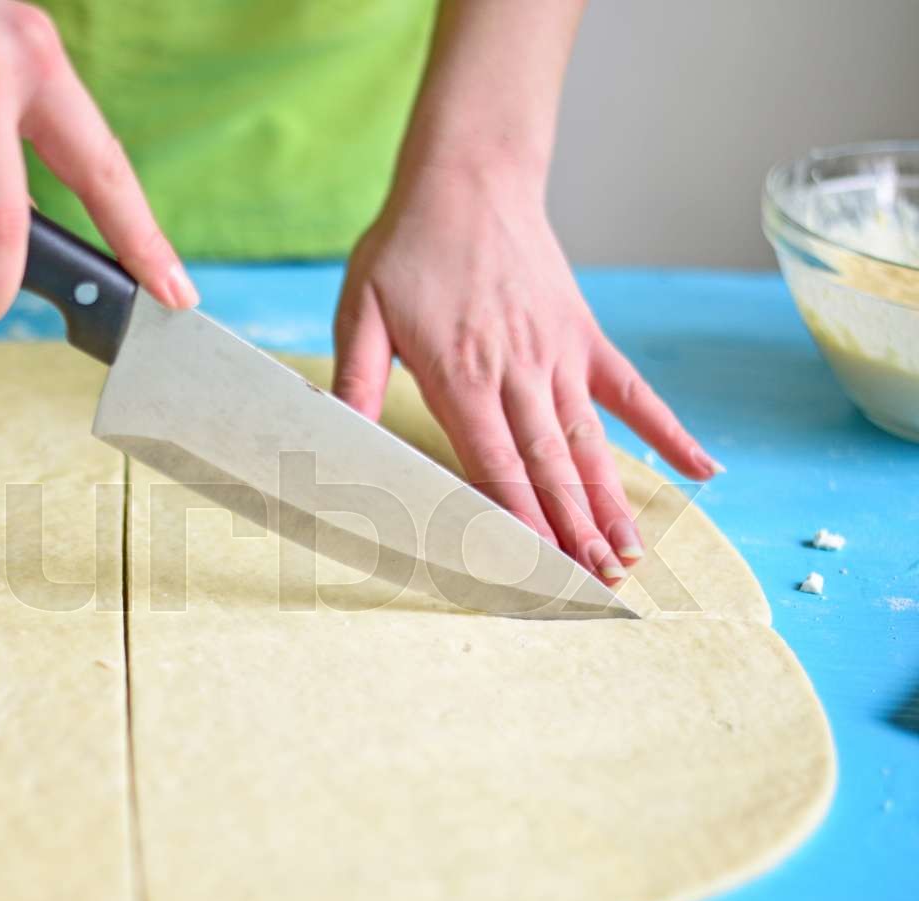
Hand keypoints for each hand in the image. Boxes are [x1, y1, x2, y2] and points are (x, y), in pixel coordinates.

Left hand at [332, 163, 721, 582]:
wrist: (468, 177)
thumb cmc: (406, 247)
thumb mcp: (361, 311)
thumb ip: (354, 381)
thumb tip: (333, 436)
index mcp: (461, 376)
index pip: (492, 466)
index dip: (517, 524)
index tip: (536, 572)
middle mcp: (518, 373)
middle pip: (548, 469)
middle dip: (571, 534)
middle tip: (594, 587)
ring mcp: (559, 355)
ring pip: (590, 444)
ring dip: (611, 504)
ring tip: (629, 556)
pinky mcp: (584, 336)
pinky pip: (633, 393)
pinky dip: (668, 432)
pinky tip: (702, 472)